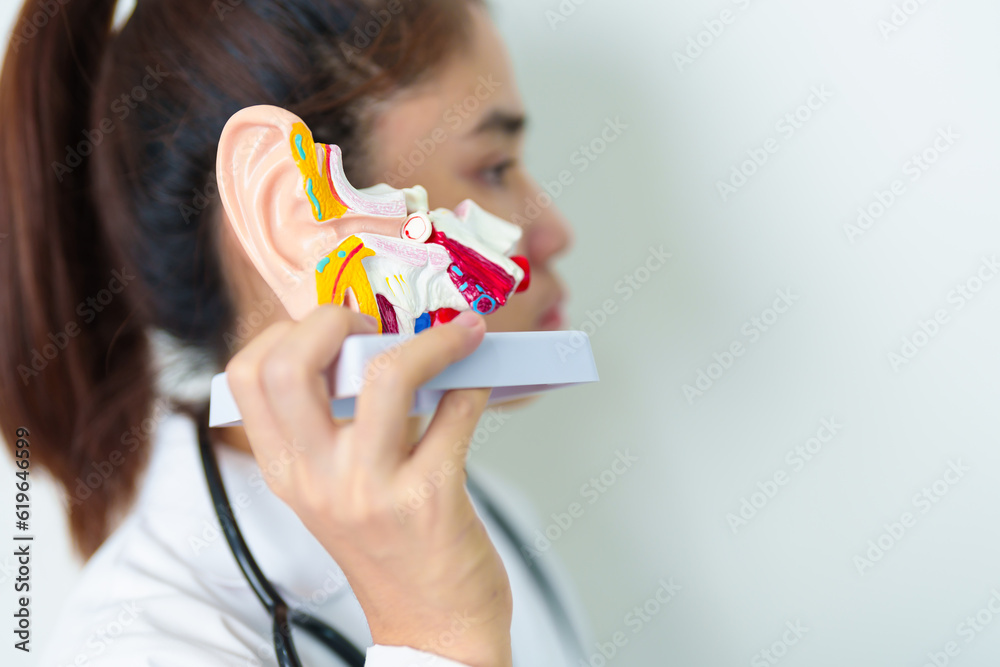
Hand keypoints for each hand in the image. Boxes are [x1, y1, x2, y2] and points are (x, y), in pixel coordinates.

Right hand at [225, 305, 512, 666]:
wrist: (433, 627)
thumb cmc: (390, 550)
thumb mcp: (336, 491)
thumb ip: (336, 425)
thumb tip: (369, 340)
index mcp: (286, 471)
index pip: (247, 377)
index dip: (286, 331)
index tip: (330, 327)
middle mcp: (317, 479)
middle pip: (293, 365)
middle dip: (335, 318)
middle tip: (373, 323)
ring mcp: (371, 490)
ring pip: (386, 377)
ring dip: (432, 341)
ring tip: (458, 335)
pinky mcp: (430, 496)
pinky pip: (456, 409)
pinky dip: (475, 381)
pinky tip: (479, 380)